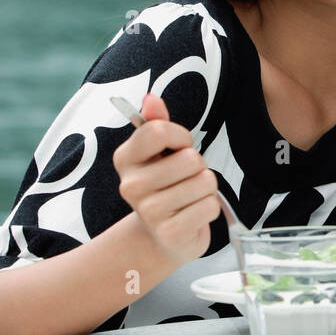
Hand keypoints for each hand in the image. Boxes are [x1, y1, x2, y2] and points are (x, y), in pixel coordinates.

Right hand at [112, 92, 218, 264]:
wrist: (162, 236)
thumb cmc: (166, 185)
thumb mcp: (160, 152)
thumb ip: (156, 123)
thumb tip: (151, 98)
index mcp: (125, 159)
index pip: (159, 131)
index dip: (181, 136)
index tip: (180, 148)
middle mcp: (131, 185)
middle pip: (189, 158)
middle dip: (199, 166)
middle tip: (186, 178)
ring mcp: (149, 212)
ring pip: (204, 181)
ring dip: (206, 188)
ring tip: (190, 196)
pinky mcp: (170, 233)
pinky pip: (210, 206)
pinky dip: (210, 208)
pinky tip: (193, 214)